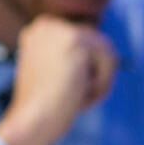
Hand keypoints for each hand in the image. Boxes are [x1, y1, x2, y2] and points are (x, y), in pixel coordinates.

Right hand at [0, 15, 117, 144]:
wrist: (32, 120)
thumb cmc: (46, 107)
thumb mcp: (58, 74)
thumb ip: (76, 58)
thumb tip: (111, 54)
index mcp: (40, 32)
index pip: (87, 42)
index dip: (88, 69)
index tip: (68, 87)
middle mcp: (47, 25)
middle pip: (100, 44)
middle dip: (95, 74)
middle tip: (73, 95)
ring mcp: (60, 30)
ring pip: (107, 53)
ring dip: (99, 81)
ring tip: (75, 95)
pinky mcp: (75, 40)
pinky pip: (111, 60)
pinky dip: (103, 84)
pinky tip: (80, 93)